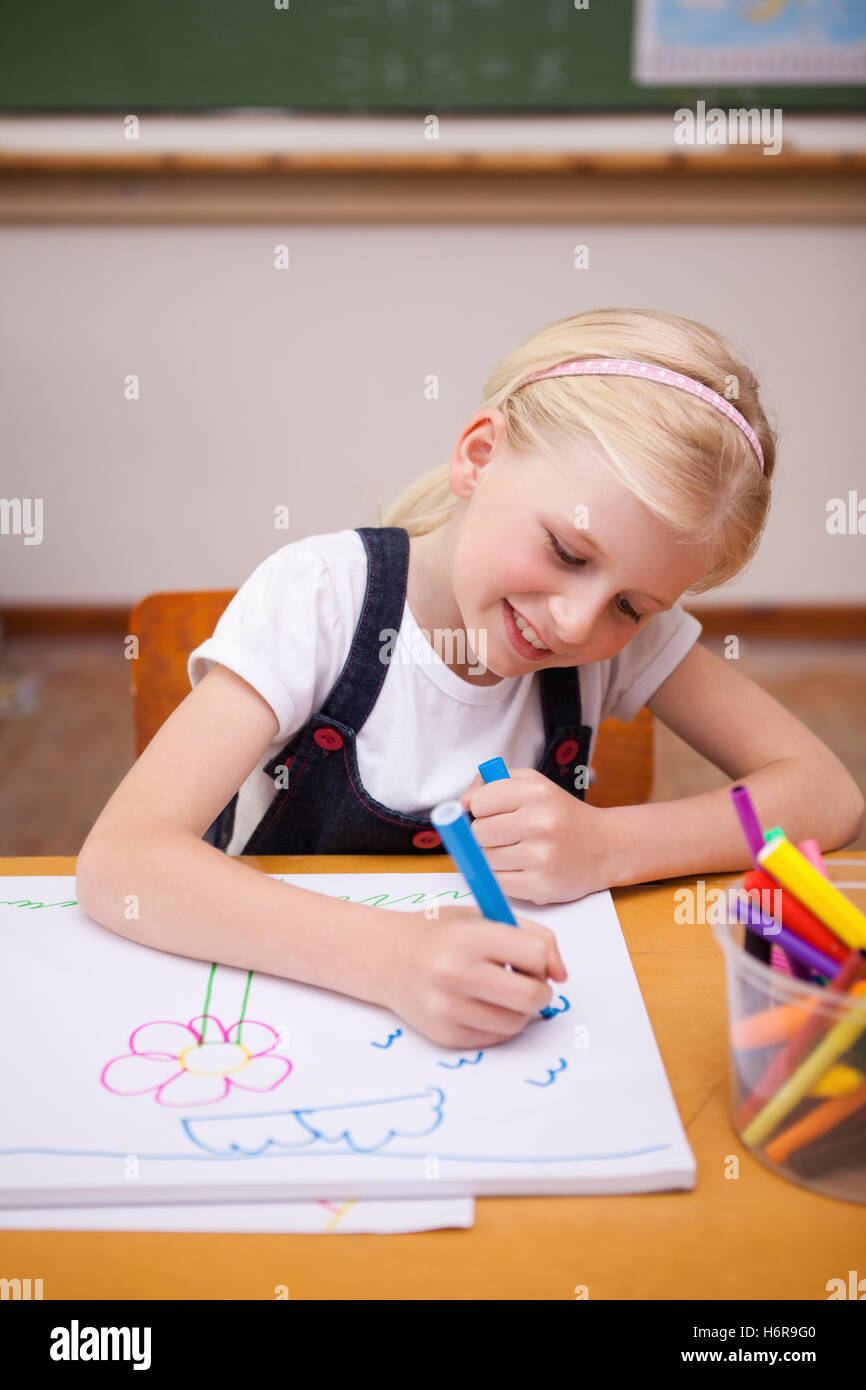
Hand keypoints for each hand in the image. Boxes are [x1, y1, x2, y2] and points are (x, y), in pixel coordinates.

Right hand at [386, 904, 566, 1049]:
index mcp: (469, 937)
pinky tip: (482, 1006)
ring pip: (517, 1024)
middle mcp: (456, 974)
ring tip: (501, 993)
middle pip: (533, 997)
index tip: (528, 960)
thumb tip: (562, 976)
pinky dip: (498, 1025)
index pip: (535, 956)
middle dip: (540, 991)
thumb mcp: (484, 916)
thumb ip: (533, 936)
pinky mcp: (444, 1035)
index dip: (541, 959)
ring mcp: (447, 1009)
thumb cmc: (440, 933)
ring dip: (520, 1011)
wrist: (385, 956)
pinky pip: (495, 1040)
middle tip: (526, 982)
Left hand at [458, 766, 608, 904]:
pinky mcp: (540, 886)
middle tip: (508, 834)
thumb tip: (461, 803)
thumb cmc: (560, 814)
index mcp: (536, 792)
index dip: (482, 809)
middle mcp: (540, 822)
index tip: (495, 812)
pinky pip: (497, 882)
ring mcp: (541, 856)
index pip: (479, 802)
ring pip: (485, 859)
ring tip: (518, 851)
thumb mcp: (532, 784)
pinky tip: (522, 868)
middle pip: (478, 832)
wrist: (606, 847)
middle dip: (486, 834)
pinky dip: (503, 877)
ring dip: (494, 857)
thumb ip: (491, 782)